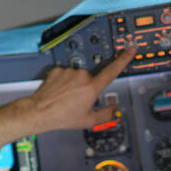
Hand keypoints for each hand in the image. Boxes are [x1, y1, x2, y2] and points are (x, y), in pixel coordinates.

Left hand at [19, 46, 136, 132]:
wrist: (39, 111)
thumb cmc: (61, 116)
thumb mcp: (88, 121)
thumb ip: (105, 114)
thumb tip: (113, 109)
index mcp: (92, 87)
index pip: (112, 70)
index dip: (123, 59)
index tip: (130, 49)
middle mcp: (82, 76)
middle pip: (91, 79)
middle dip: (86, 88)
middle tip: (77, 101)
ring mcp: (69, 71)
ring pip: (77, 77)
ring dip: (74, 85)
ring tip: (65, 98)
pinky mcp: (58, 69)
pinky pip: (65, 74)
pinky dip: (63, 82)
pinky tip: (58, 92)